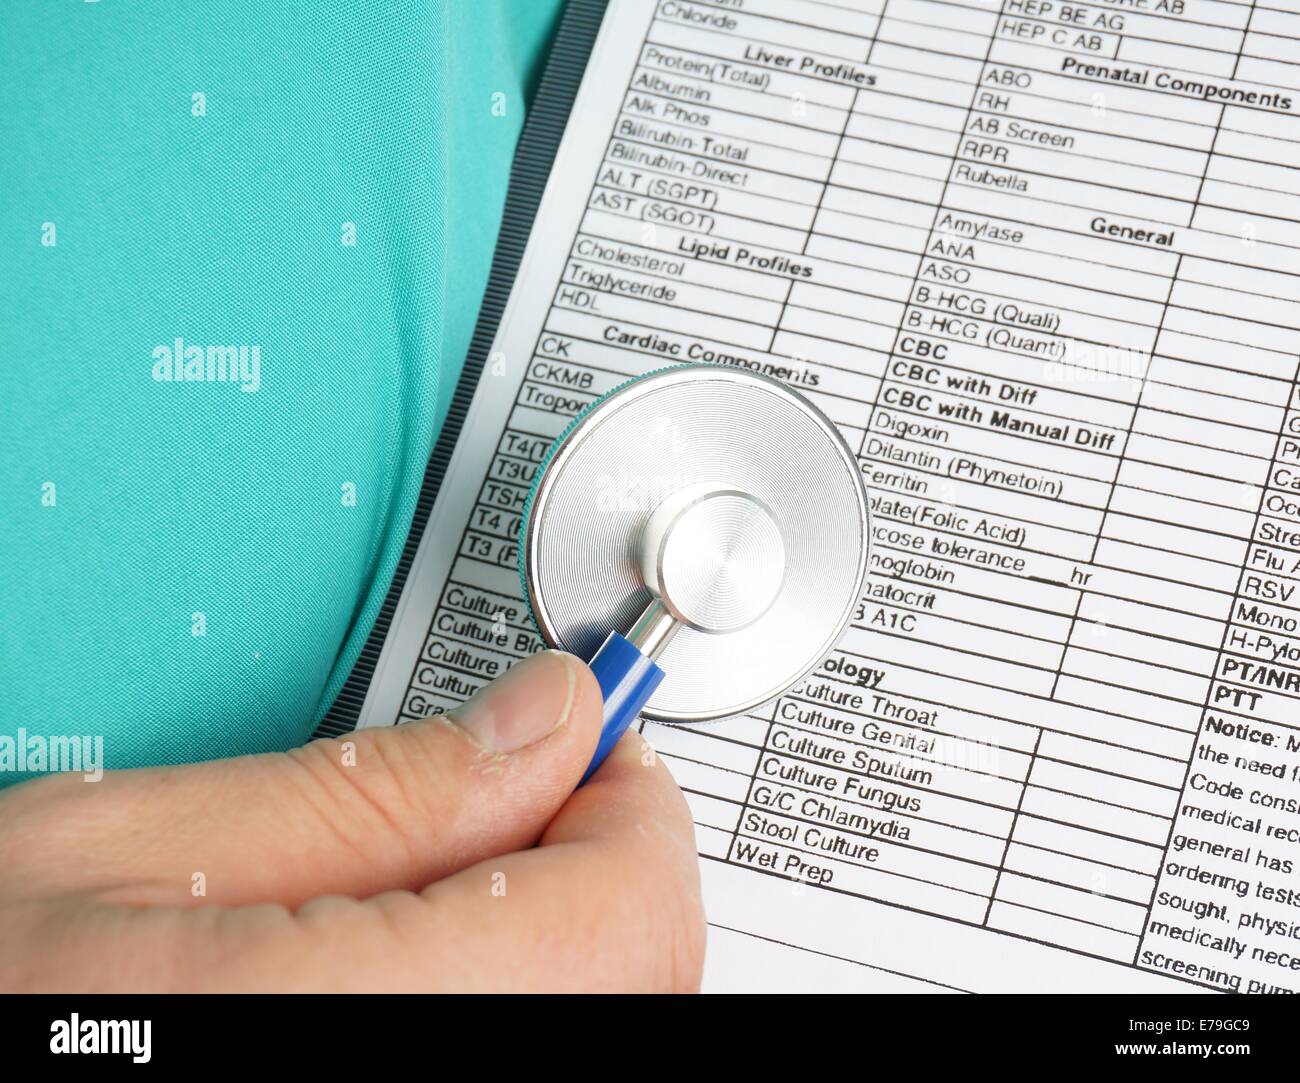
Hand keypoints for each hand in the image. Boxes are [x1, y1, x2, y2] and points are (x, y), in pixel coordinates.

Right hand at [0, 651, 704, 991]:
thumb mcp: (132, 846)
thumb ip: (374, 787)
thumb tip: (548, 717)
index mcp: (359, 1021)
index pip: (627, 910)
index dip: (625, 792)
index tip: (583, 726)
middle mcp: (417, 1080)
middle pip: (635, 969)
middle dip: (594, 853)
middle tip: (514, 778)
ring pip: (595, 1005)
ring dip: (559, 917)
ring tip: (443, 859)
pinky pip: (525, 1033)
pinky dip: (512, 971)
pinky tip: (421, 940)